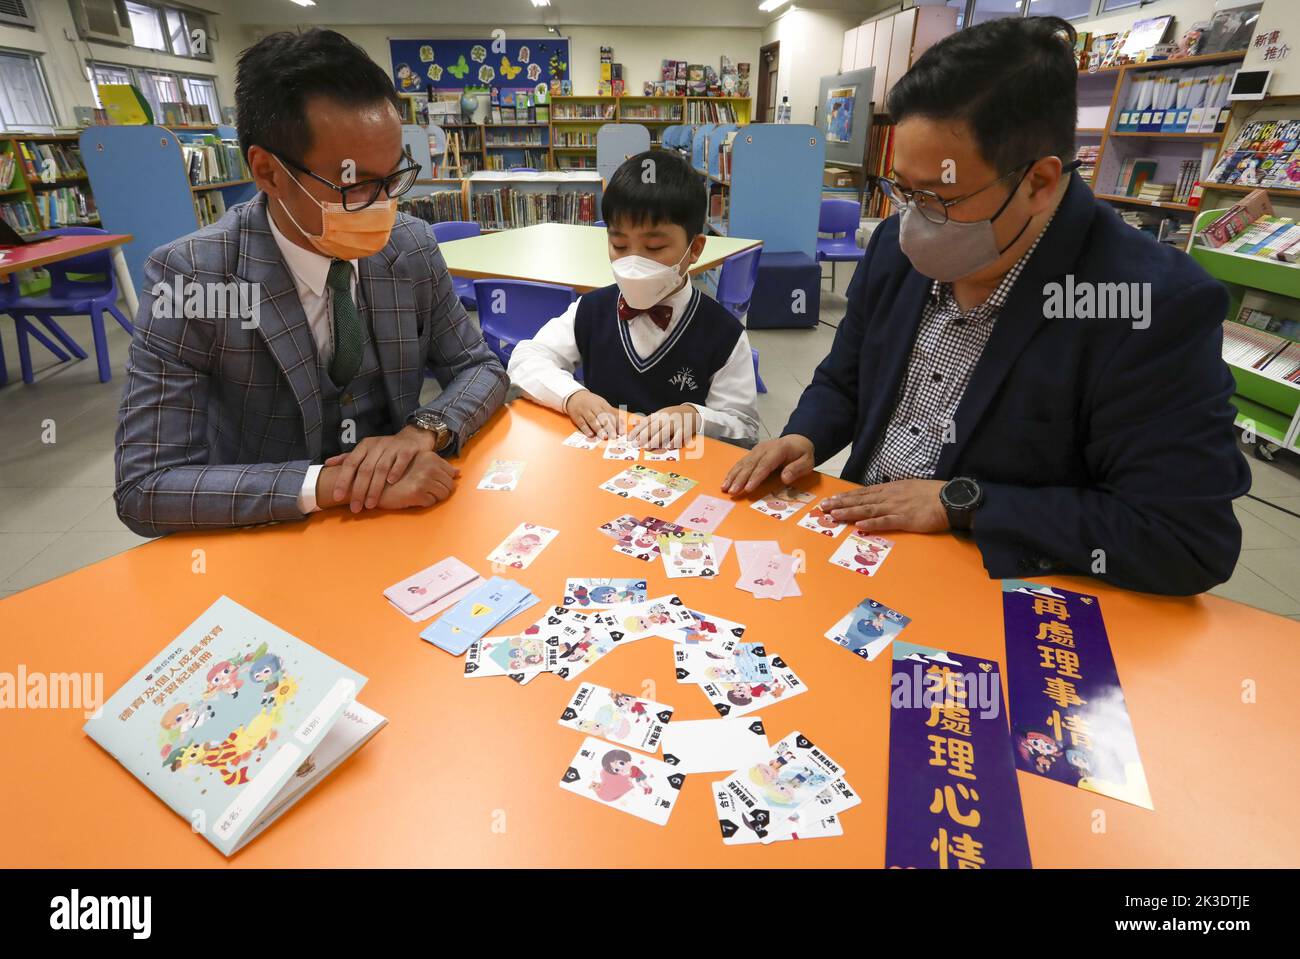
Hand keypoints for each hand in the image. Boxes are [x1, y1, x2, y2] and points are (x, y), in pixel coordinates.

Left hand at [324, 425, 453, 512]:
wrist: (413, 437)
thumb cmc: (386, 448)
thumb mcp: (366, 450)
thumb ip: (348, 458)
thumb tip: (327, 464)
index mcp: (364, 446)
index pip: (350, 464)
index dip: (343, 480)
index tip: (337, 497)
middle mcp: (377, 446)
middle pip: (365, 470)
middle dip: (358, 490)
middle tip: (355, 508)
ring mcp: (393, 447)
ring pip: (381, 468)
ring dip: (375, 487)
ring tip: (370, 504)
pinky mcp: (408, 449)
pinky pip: (401, 460)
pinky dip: (396, 471)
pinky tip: (391, 483)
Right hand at [375, 450, 458, 509]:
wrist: (377, 483)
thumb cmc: (399, 475)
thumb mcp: (419, 464)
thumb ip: (439, 466)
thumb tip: (459, 472)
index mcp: (429, 457)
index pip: (451, 473)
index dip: (444, 481)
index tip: (433, 483)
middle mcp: (428, 466)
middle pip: (449, 485)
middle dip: (440, 491)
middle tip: (425, 490)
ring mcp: (423, 479)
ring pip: (443, 495)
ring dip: (432, 497)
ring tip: (418, 493)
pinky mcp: (417, 492)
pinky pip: (431, 502)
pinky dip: (423, 503)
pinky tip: (412, 498)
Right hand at [565, 390, 620, 439]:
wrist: (574, 396)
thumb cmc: (591, 402)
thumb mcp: (602, 404)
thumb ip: (611, 413)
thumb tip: (621, 424)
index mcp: (602, 404)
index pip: (611, 414)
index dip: (617, 423)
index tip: (622, 432)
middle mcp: (594, 407)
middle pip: (602, 417)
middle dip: (609, 427)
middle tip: (614, 436)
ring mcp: (584, 411)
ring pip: (592, 420)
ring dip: (599, 429)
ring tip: (604, 437)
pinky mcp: (576, 416)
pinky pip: (581, 423)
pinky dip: (586, 429)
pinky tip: (590, 435)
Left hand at [627, 404, 700, 449]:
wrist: (691, 412)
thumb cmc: (672, 416)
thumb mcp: (660, 415)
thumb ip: (648, 420)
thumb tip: (633, 423)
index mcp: (658, 415)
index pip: (645, 423)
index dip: (636, 431)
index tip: (629, 439)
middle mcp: (666, 419)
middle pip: (653, 428)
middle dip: (643, 437)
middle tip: (636, 445)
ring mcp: (676, 424)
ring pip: (664, 433)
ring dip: (655, 440)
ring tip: (647, 447)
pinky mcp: (685, 430)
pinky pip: (679, 437)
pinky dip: (674, 442)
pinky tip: (668, 447)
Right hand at [721, 434, 814, 495]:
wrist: (797, 440)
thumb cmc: (802, 454)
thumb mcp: (807, 462)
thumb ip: (797, 469)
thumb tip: (785, 478)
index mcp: (778, 450)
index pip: (765, 465)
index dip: (756, 477)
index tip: (748, 489)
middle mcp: (764, 448)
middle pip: (750, 464)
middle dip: (740, 479)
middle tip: (733, 492)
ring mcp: (756, 450)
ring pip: (742, 463)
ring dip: (732, 476)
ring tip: (725, 488)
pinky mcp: (752, 453)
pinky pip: (741, 463)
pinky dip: (732, 472)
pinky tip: (726, 481)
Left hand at [820, 479, 947, 532]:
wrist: (949, 498)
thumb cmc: (930, 494)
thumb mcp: (908, 488)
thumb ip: (893, 493)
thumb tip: (880, 498)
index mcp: (889, 489)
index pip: (862, 493)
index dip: (845, 497)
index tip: (831, 500)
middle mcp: (889, 497)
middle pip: (860, 500)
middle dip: (841, 504)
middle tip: (823, 508)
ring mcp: (896, 508)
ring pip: (868, 510)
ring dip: (850, 513)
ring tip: (834, 516)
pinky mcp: (905, 519)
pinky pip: (886, 522)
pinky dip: (872, 524)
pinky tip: (860, 526)